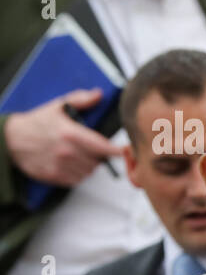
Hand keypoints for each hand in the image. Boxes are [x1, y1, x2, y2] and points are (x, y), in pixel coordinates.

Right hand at [4, 89, 120, 185]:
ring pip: (89, 171)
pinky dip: (78, 173)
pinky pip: (77, 179)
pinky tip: (69, 163)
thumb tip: (98, 94)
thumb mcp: (57, 106)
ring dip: (88, 164)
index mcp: (70, 134)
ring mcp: (60, 166)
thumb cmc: (36, 123)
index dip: (116, 150)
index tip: (125, 151)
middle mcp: (66, 152)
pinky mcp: (54, 176)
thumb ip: (80, 100)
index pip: (103, 146)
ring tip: (77, 154)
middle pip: (98, 160)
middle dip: (98, 154)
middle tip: (88, 147)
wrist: (12, 139)